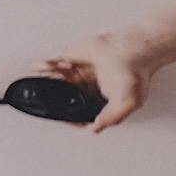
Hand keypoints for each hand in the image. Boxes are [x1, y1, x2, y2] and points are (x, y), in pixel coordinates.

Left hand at [47, 0, 175, 131]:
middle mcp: (86, 87)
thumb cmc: (135, 71)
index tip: (61, 118)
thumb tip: (95, 129)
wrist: (133, 47)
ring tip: (40, 86)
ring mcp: (79, 72)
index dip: (68, 117)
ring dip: (46, 83)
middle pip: (62, 97)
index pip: (78, 112)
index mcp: (98, 100)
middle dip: (51, 100)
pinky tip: (42, 68)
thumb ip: (111, 118)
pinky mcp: (74, 57)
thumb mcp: (128, 103)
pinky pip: (54, 63)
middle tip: (42, 102)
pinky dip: (45, 65)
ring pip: (56, 81)